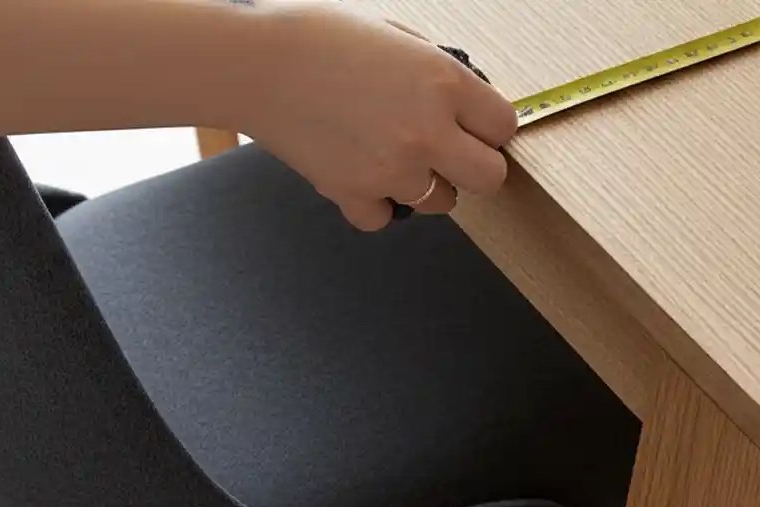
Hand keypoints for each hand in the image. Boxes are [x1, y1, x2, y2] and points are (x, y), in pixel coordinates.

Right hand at [237, 2, 517, 230]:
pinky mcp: (353, 194)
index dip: (488, 127)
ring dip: (422, 184)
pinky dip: (375, 203)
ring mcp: (391, 169)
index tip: (472, 127)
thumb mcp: (396, 36)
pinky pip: (385, 217)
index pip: (504, 126)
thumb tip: (463, 100)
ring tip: (388, 154)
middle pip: (489, 178)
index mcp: (443, 82)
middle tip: (448, 154)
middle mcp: (426, 131)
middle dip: (473, 167)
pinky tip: (358, 173)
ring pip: (441, 203)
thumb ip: (437, 71)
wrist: (255, 65)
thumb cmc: (317, 38)